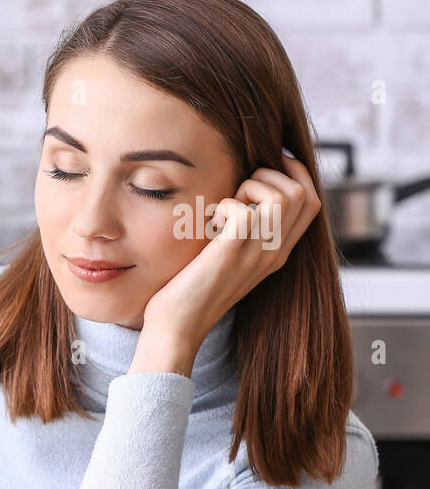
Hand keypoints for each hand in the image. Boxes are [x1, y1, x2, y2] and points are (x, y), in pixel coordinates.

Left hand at [141, 150, 321, 349]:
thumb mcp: (230, 253)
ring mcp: (256, 254)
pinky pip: (244, 210)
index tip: (270, 162)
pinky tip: (209, 224)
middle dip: (269, 176)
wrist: (177, 326)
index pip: (312, 201)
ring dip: (251, 187)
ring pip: (283, 196)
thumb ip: (246, 228)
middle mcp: (274, 253)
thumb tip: (244, 188)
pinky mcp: (231, 254)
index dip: (297, 173)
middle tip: (237, 195)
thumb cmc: (193, 286)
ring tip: (226, 208)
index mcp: (277, 251)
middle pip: (303, 193)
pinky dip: (225, 205)